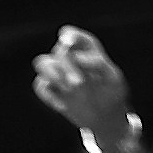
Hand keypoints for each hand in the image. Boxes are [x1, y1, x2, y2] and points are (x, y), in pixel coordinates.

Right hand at [34, 26, 131, 144]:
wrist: (106, 117)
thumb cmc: (112, 92)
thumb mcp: (113, 78)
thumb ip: (98, 64)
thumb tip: (76, 57)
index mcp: (87, 50)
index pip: (74, 36)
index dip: (70, 35)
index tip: (67, 42)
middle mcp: (70, 58)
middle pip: (58, 51)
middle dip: (67, 65)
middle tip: (79, 83)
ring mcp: (58, 73)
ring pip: (41, 62)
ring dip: (52, 74)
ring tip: (70, 89)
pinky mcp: (51, 89)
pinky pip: (39, 85)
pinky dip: (49, 95)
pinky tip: (63, 106)